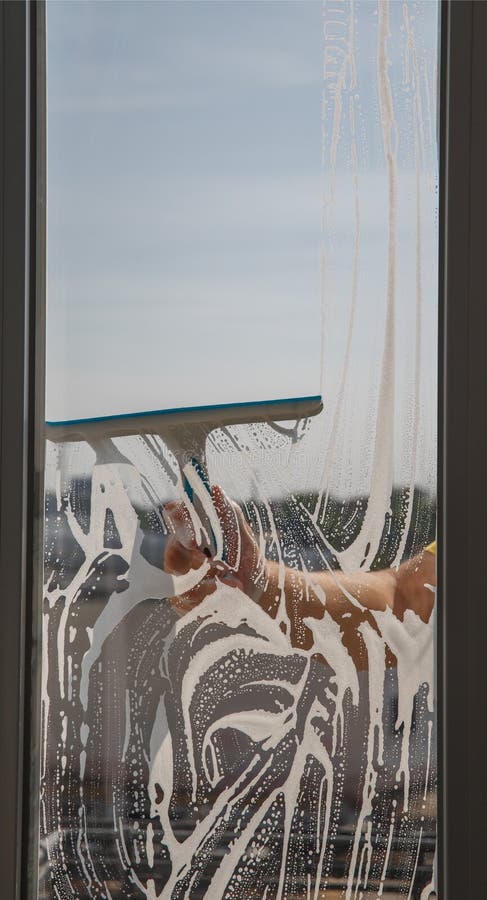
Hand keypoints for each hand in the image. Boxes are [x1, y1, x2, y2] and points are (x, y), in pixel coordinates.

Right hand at [163, 485, 266, 615]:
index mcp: (194, 529)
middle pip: (172, 549)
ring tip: (225, 581)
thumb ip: (230, 515)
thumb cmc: (247, 560)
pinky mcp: (181, 599)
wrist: (257, 593)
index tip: (195, 541)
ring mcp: (179, 576)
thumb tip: (216, 490)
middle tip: (210, 564)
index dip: (179, 523)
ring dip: (204, 581)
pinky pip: (184, 599)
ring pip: (178, 578)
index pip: (175, 516)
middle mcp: (182, 551)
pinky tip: (220, 593)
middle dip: (191, 559)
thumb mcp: (244, 538)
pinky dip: (205, 597)